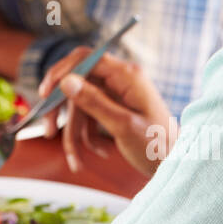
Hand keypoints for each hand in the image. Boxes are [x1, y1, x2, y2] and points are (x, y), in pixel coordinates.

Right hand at [39, 46, 176, 178]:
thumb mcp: (123, 126)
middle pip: (77, 83)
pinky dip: (88, 136)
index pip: (85, 59)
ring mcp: (117, 94)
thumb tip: (66, 81)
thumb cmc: (158, 146)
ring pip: (80, 106)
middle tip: (47, 131)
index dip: (60, 72)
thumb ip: (94, 102)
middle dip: (62, 111)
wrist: (178, 164)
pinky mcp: (115, 108)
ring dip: (75, 134)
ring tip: (76, 161)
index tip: (45, 94)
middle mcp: (120, 79)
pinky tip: (100, 153)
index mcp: (126, 75)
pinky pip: (90, 117)